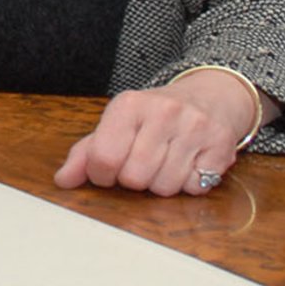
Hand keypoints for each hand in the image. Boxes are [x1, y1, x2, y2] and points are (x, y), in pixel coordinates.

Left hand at [52, 69, 262, 196]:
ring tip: (166, 161)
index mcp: (129, 105)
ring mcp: (195, 128)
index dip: (102, 174)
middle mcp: (163, 112)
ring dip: (162, 183)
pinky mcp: (221, 146)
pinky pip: (194, 188)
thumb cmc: (155, 116)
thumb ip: (86, 153)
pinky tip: (189, 163)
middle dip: (134, 179)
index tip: (110, 168)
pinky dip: (189, 184)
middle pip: (134, 178)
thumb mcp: (117, 124)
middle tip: (142, 163)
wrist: (210, 97)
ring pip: (164, 187)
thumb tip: (63, 180)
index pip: (103, 158)